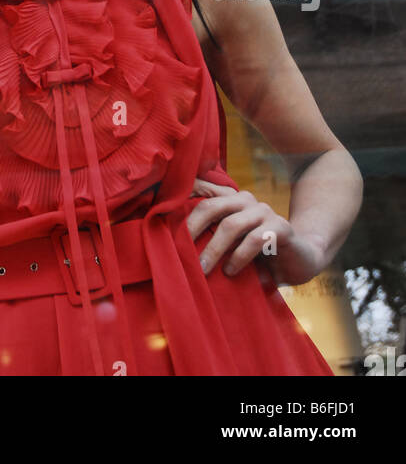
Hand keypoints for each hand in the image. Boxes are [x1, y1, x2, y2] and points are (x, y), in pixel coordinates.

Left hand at [185, 178, 323, 286]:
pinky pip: (255, 239)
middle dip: (192, 230)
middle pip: (211, 206)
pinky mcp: (280, 227)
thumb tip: (174, 246)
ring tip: (203, 270)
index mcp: (231, 200)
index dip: (182, 198)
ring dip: (214, 249)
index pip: (202, 192)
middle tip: (179, 253)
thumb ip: (211, 237)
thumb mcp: (232, 244)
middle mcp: (246, 200)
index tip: (160, 212)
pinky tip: (231, 271)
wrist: (302, 258)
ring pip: (231, 225)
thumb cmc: (259, 253)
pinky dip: (239, 256)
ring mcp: (264, 211)